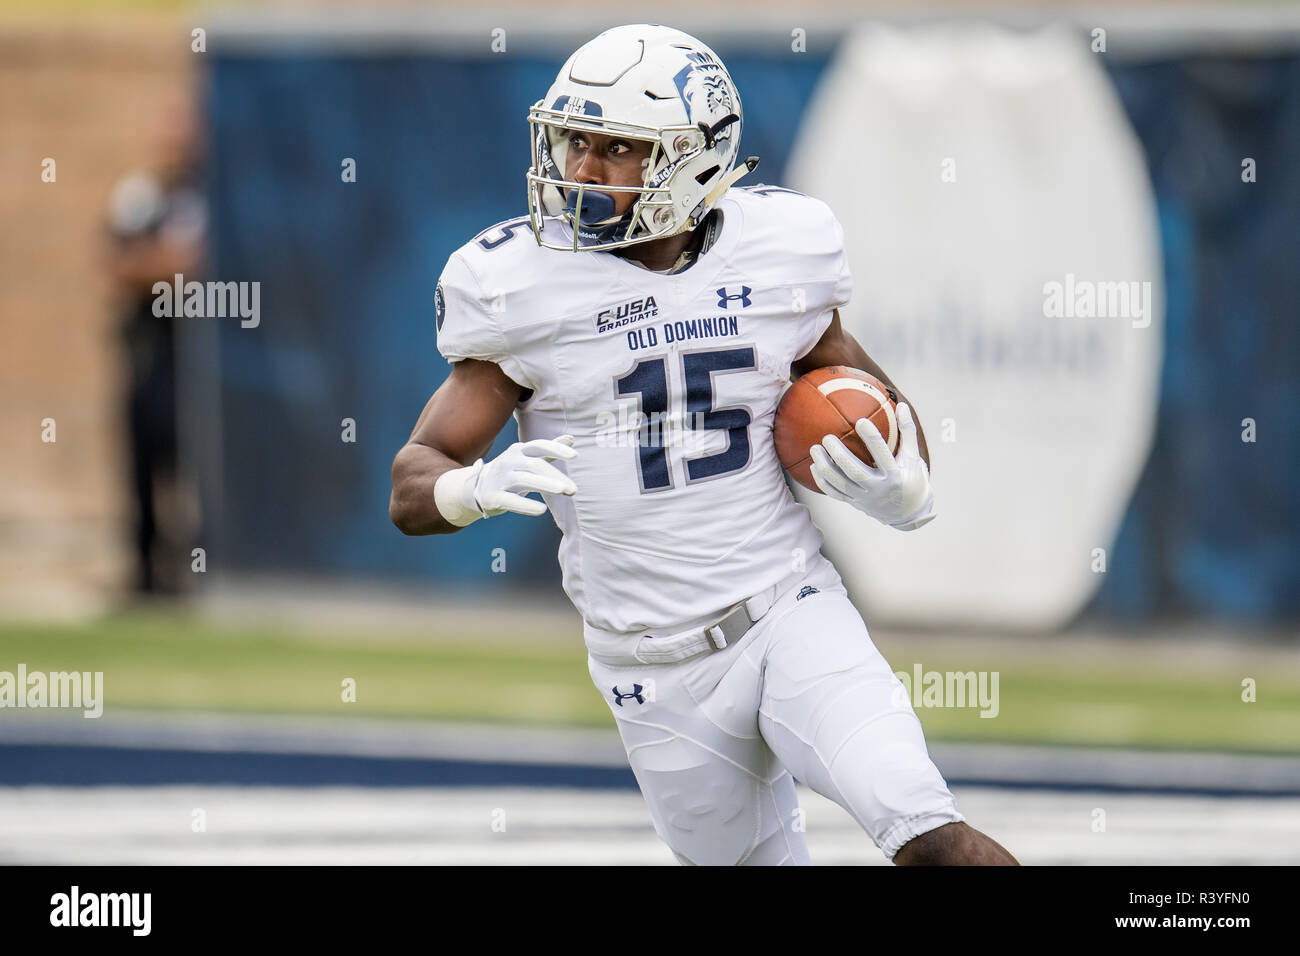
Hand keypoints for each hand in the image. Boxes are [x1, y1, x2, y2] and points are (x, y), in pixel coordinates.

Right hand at [435, 435, 577, 525]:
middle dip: (556, 476)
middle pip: (535, 465)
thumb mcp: (527, 458)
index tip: (575, 456)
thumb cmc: (509, 472)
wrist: (475, 488)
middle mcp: (509, 461)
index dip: (557, 449)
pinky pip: (511, 500)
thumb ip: (549, 450)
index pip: (539, 446)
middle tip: (574, 490)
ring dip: (545, 485)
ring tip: (562, 491)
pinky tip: (541, 510)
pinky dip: (526, 505)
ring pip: (524, 480)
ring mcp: (500, 479)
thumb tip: (571, 439)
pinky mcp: (493, 497)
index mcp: (518, 450)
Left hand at [807, 403, 935, 530]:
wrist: (908, 512)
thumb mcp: (913, 456)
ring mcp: (865, 498)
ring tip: (814, 449)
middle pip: (855, 472)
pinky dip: (823, 481)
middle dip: (839, 455)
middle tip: (827, 437)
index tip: (860, 421)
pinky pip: (835, 493)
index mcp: (895, 475)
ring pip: (841, 484)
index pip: (882, 455)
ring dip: (825, 467)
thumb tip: (903, 405)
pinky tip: (813, 467)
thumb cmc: (911, 477)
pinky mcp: (855, 503)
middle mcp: (879, 489)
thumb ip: (908, 432)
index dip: (871, 438)